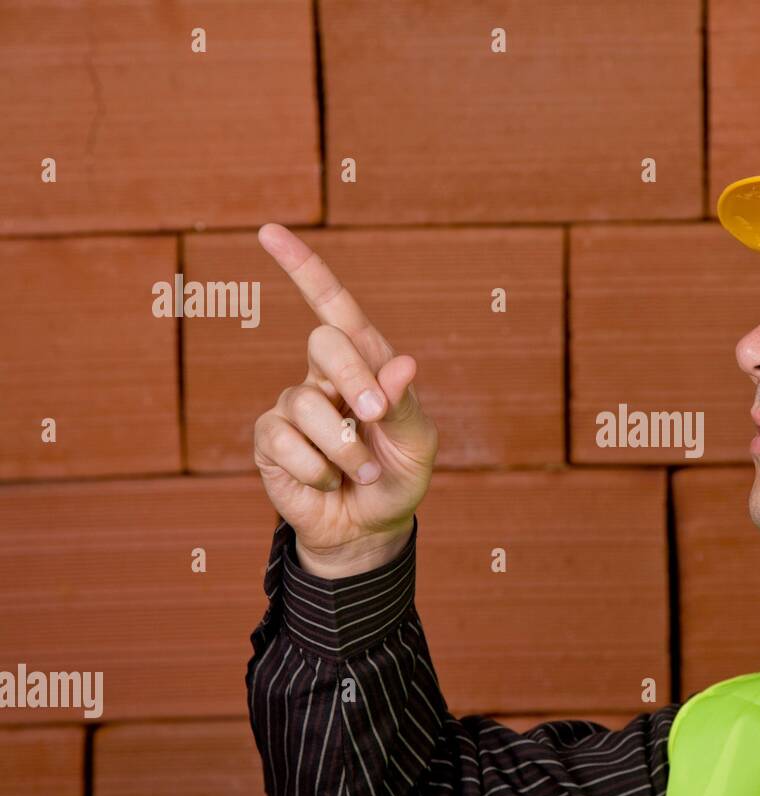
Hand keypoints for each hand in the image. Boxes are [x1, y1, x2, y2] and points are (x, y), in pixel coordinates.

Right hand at [252, 224, 438, 577]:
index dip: (303, 268)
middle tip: (375, 417)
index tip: (269, 232)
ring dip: (343, 446)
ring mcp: (293, 405)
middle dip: (353, 378)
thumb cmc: (399, 476)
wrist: (371, 527)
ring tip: (360, 470)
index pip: (334, 307)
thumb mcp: (416, 445)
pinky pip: (283, 440)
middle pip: (323, 342)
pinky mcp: (270, 440)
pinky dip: (316, 468)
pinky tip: (328, 481)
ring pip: (305, 402)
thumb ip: (406, 406)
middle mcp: (325, 375)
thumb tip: (403, 364)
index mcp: (366, 362)